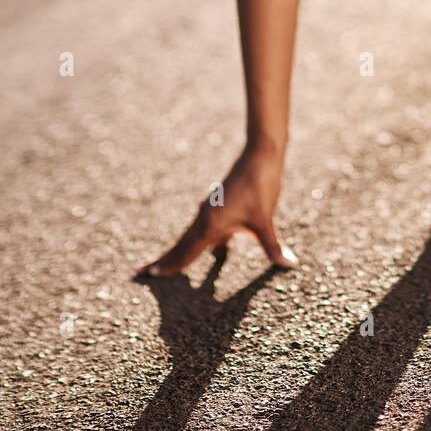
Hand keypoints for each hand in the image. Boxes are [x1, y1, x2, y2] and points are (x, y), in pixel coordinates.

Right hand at [134, 146, 297, 277]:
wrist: (260, 156)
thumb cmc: (261, 187)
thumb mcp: (265, 222)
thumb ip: (273, 247)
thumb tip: (289, 265)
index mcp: (211, 225)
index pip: (186, 252)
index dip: (170, 266)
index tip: (149, 275)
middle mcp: (205, 217)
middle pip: (180, 245)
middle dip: (164, 260)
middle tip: (141, 272)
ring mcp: (209, 209)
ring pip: (190, 236)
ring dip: (178, 251)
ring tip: (165, 264)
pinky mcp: (218, 204)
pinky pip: (202, 228)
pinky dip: (196, 241)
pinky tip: (211, 249)